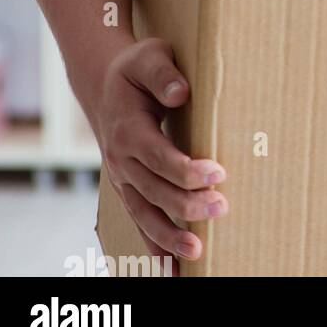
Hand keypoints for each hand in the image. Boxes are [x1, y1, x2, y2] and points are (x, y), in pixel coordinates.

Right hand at [98, 36, 227, 273]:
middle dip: (188, 205)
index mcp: (128, 131)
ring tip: (197, 251)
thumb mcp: (148, 56)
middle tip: (222, 208)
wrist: (104, 85)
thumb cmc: (135, 68)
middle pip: (155, 192)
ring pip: (145, 215)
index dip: (187, 169)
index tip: (218, 173)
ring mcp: (123, 180)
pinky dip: (153, 247)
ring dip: (170, 236)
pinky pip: (139, 222)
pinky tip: (171, 269)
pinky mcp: (129, 189)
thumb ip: (163, 74)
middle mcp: (121, 162)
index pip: (159, 157)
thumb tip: (182, 93)